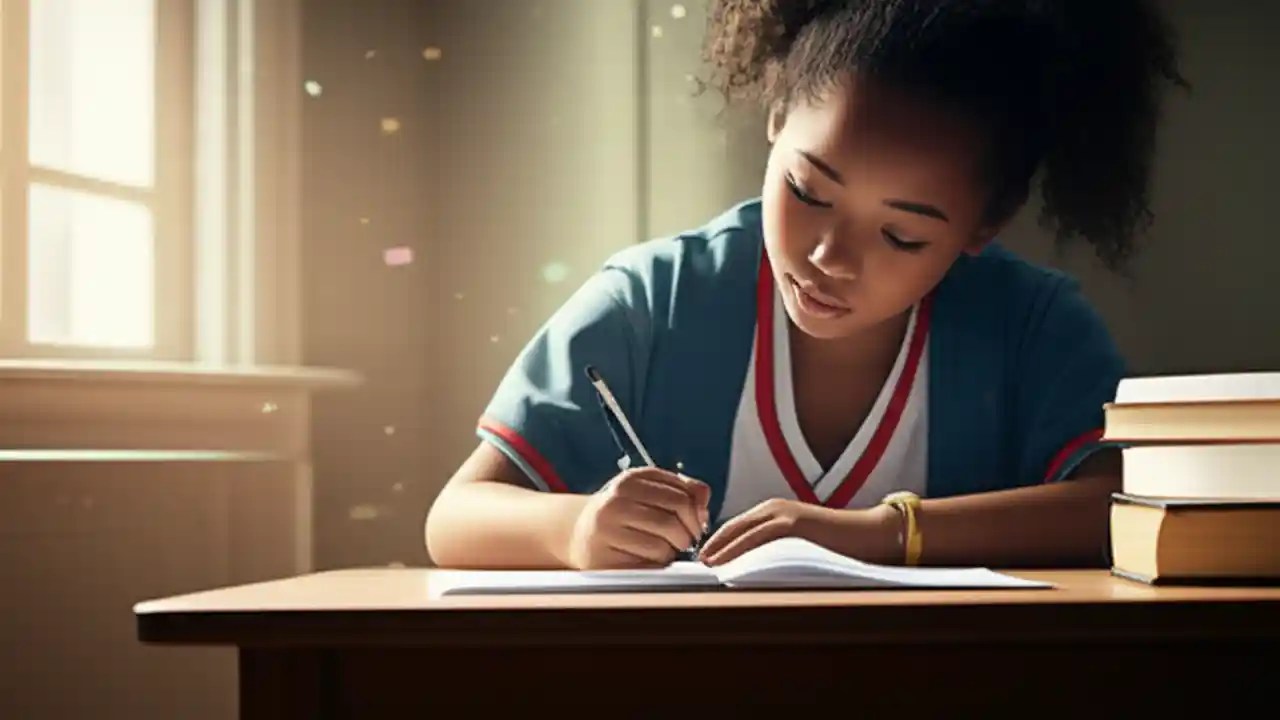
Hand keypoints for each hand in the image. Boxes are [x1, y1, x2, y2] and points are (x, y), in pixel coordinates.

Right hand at [566, 467, 710, 569]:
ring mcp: (606, 530)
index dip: (696, 514)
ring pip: (661, 547)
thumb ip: (682, 489)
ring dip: (670, 552)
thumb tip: (704, 499)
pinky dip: (655, 565)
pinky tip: (647, 558)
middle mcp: (615, 502)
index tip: (697, 524)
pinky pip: (646, 566)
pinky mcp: (603, 558)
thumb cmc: (622, 512)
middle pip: (672, 522)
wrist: (579, 532)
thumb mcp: (649, 490)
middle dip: (687, 535)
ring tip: (661, 548)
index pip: (681, 497)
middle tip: (685, 540)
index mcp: (630, 481)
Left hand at [699, 498, 899, 565]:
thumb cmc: (835, 544)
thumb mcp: (796, 542)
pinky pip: (758, 538)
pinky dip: (739, 551)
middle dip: (712, 546)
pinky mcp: (793, 524)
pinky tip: (726, 563)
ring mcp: (783, 514)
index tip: (701, 559)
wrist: (867, 534)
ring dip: (720, 550)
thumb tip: (747, 567)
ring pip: (741, 532)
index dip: (715, 542)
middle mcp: (773, 508)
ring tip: (704, 567)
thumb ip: (773, 547)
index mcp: (772, 511)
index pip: (734, 527)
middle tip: (694, 564)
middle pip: (732, 527)